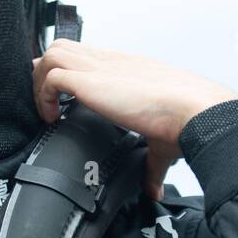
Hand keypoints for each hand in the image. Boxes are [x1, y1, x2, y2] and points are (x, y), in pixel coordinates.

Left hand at [31, 39, 237, 200]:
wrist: (196, 112)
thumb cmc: (185, 121)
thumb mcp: (161, 143)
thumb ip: (152, 164)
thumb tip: (154, 190)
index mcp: (126, 69)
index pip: (85, 56)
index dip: (68, 75)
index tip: (64, 102)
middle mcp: (110, 62)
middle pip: (61, 47)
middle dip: (45, 75)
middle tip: (50, 105)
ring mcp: (99, 68)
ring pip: (51, 54)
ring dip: (41, 83)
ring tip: (49, 112)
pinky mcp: (90, 80)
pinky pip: (51, 75)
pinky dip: (44, 96)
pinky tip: (53, 119)